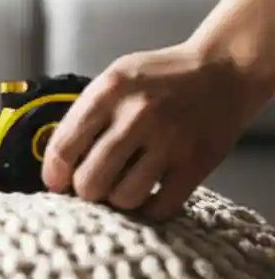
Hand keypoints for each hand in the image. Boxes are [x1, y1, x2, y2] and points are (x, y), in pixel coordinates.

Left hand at [41, 43, 262, 219]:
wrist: (225, 69)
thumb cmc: (161, 77)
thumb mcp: (115, 79)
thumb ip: (87, 114)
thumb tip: (56, 160)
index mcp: (109, 92)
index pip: (64, 147)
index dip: (54, 174)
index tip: (56, 183)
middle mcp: (137, 116)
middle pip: (90, 181)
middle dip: (85, 190)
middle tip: (93, 186)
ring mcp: (170, 141)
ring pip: (124, 198)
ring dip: (117, 200)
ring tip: (122, 187)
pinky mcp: (196, 162)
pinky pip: (161, 206)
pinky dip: (149, 209)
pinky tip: (148, 196)